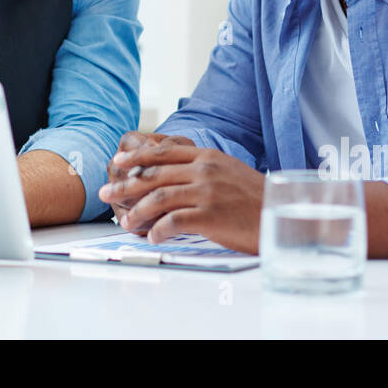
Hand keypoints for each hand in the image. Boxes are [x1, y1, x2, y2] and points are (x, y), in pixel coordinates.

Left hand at [99, 140, 264, 252]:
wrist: (282, 214)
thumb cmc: (254, 198)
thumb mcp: (228, 171)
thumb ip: (200, 168)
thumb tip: (169, 176)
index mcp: (208, 156)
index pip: (164, 151)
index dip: (137, 155)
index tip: (118, 161)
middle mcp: (205, 169)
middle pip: (155, 173)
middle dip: (126, 184)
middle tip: (105, 193)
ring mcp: (208, 191)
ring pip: (160, 196)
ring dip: (137, 211)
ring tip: (124, 222)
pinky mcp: (212, 215)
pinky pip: (175, 221)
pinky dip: (159, 229)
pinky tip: (152, 236)